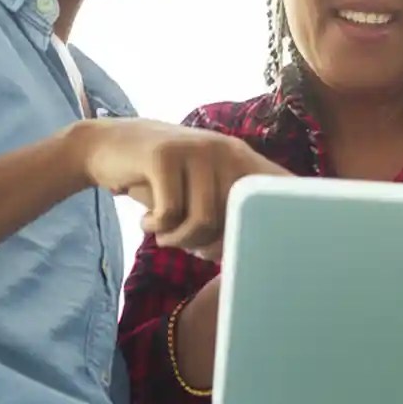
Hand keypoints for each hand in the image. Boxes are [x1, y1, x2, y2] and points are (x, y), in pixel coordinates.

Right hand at [75, 118, 288, 250]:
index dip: (291, 213)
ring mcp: (194, 149)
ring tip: (164, 231)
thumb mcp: (199, 191)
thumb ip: (228, 213)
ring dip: (179, 239)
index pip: (279, 185)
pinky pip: (169, 215)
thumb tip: (257, 257)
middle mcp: (224, 149)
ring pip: (203, 221)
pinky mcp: (163, 156)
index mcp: (241, 159)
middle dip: (213, 244)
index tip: (297, 241)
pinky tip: (146, 219)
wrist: (105, 147)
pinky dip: (155, 227)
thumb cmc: (161, 182)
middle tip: (191, 246)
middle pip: (238, 217)